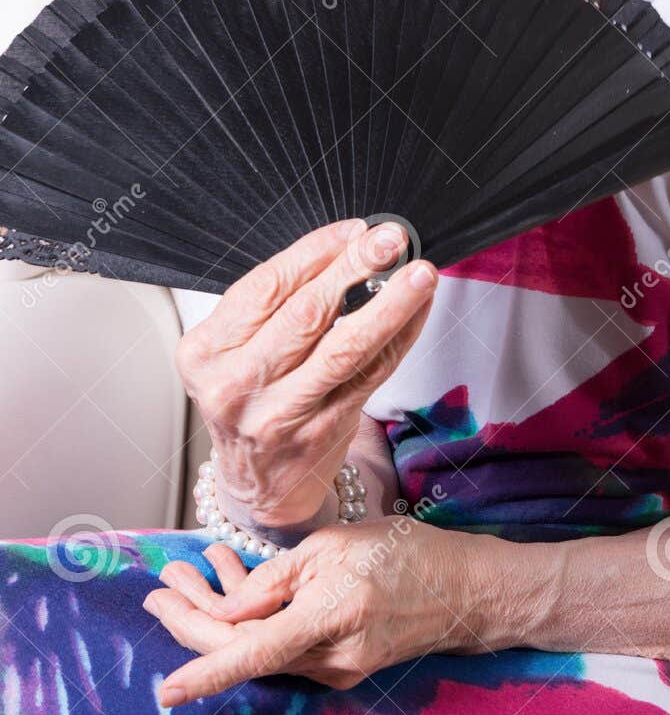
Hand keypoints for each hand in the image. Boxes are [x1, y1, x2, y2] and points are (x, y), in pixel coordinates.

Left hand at [142, 521, 504, 703]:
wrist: (466, 591)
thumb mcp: (334, 547)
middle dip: (194, 622)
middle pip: (244, 654)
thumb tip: (227, 612)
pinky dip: (256, 620)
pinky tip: (237, 584)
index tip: (164, 693)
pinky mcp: (341, 667)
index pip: (251, 655)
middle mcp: (329, 661)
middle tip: (161, 590)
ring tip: (190, 575)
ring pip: (261, 649)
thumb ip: (275, 581)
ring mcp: (335, 671)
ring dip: (221, 615)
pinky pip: (285, 648)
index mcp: (328, 622)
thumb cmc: (405, 555)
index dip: (203, 674)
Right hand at [175, 219, 436, 529]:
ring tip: (418, 274)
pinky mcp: (321, 433)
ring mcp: (279, 414)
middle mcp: (235, 384)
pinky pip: (370, 376)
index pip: (263, 287)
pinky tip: (417, 312)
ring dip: (389, 305)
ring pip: (344, 348)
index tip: (353, 230)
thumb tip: (349, 246)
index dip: (314, 253)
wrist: (257, 484)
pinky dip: (399, 339)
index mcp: (205, 352)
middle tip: (391, 239)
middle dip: (354, 268)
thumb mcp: (235, 351)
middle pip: (304, 314)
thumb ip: (276, 305)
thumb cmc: (251, 399)